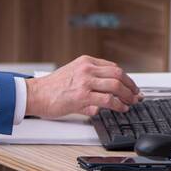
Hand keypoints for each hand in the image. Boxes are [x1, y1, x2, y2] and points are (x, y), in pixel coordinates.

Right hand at [24, 55, 141, 118]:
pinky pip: (108, 100)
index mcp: (85, 62)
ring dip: (128, 96)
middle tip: (136, 95)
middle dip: (131, 86)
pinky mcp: (83, 96)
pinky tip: (121, 108)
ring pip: (116, 86)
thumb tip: (102, 98)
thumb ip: (89, 84)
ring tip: (131, 102)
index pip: (113, 67)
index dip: (125, 78)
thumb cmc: (49, 88)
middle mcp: (86, 69)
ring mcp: (85, 82)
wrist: (34, 94)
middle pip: (119, 74)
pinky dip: (119, 105)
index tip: (130, 86)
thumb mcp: (71, 76)